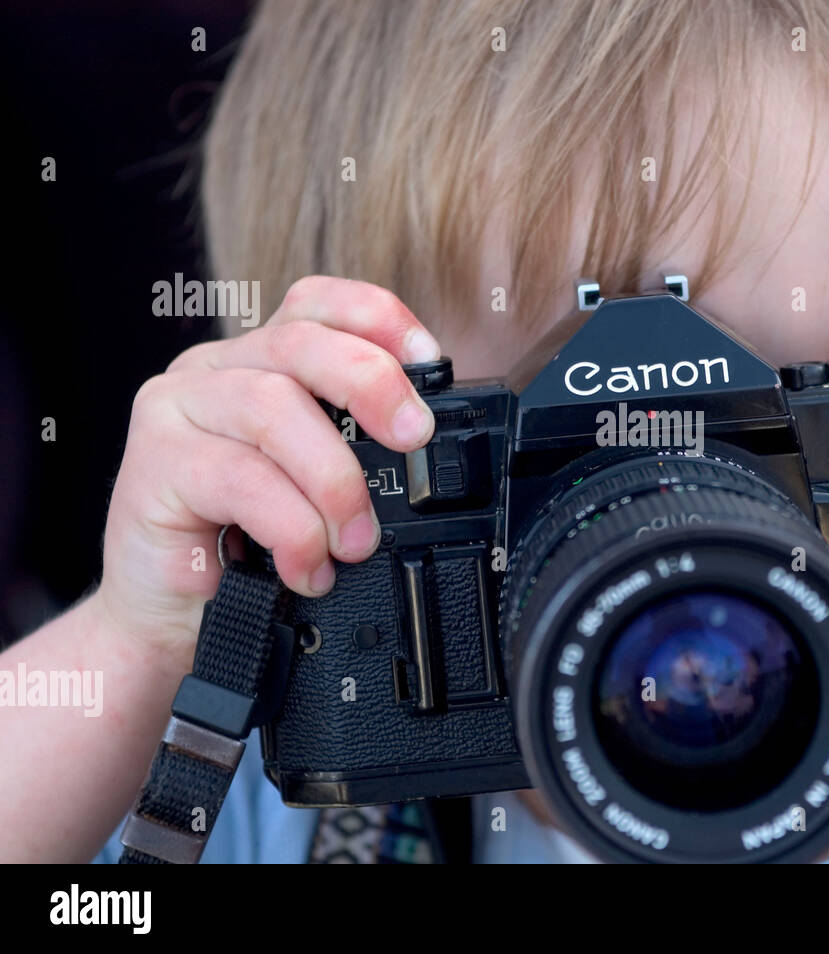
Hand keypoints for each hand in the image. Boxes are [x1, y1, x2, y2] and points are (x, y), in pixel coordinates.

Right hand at [98, 277, 438, 673]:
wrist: (170, 620)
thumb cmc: (248, 550)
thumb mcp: (316, 489)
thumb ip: (356, 451)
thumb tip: (426, 443)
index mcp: (260, 363)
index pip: (316, 303)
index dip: (378, 317)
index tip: (430, 359)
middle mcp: (214, 372)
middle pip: (300, 341)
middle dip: (371, 383)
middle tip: (412, 438)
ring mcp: (177, 411)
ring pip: (273, 407)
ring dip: (334, 479)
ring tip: (354, 541)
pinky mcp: (154, 464)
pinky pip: (240, 478)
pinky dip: (292, 527)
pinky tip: (306, 566)